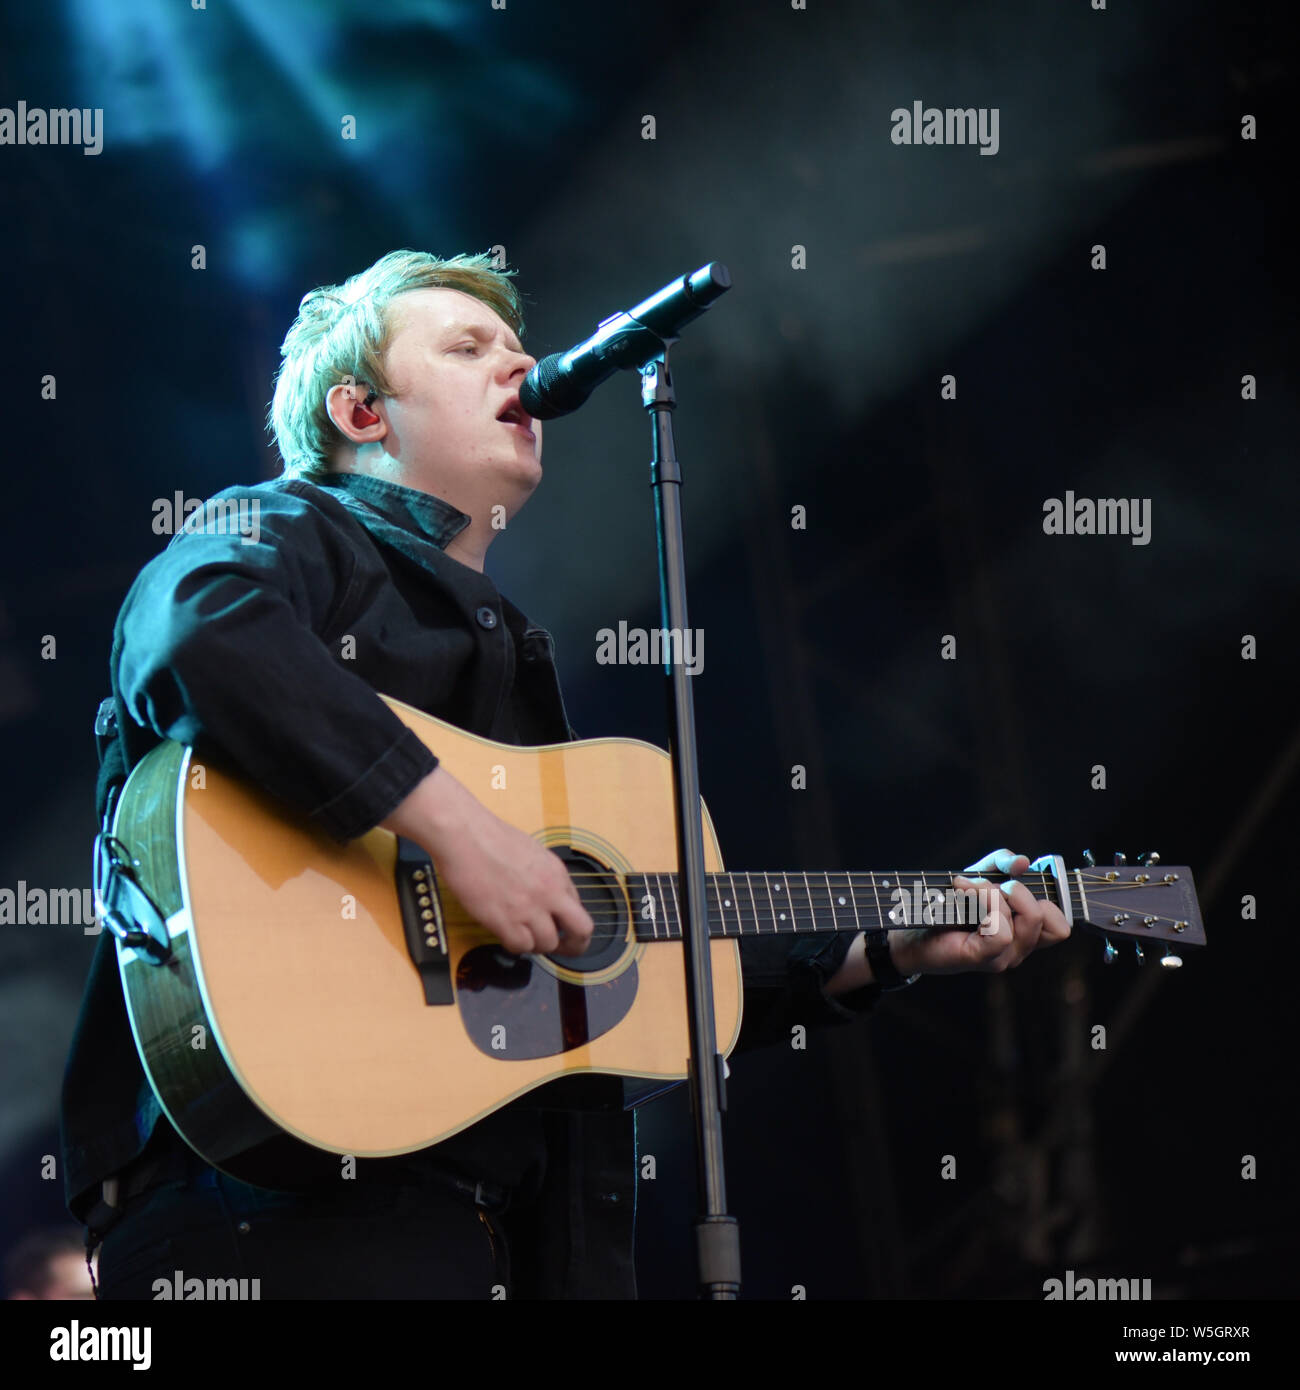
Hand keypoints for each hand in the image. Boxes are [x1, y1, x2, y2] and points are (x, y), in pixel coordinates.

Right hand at [381, 766, 593, 956]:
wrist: (465, 836)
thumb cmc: (491, 838)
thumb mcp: (534, 853)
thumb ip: (547, 878)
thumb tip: (551, 900)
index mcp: (557, 874)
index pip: (578, 908)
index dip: (569, 922)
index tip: (561, 927)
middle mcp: (549, 892)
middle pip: (581, 931)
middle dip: (575, 945)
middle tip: (563, 949)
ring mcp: (528, 908)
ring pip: (547, 944)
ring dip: (536, 945)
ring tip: (522, 935)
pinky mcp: (504, 920)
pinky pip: (520, 947)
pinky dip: (514, 945)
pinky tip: (506, 934)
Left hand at [891, 848, 1070, 976]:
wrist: (907, 926)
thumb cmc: (943, 904)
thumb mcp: (978, 875)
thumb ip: (1002, 863)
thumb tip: (1023, 862)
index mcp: (1022, 933)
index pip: (1061, 925)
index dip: (1047, 897)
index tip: (1014, 881)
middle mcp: (1018, 949)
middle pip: (1052, 920)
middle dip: (1020, 890)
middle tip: (987, 887)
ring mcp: (1003, 957)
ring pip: (1030, 918)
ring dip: (996, 891)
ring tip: (967, 887)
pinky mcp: (983, 958)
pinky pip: (1002, 928)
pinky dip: (983, 901)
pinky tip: (961, 893)